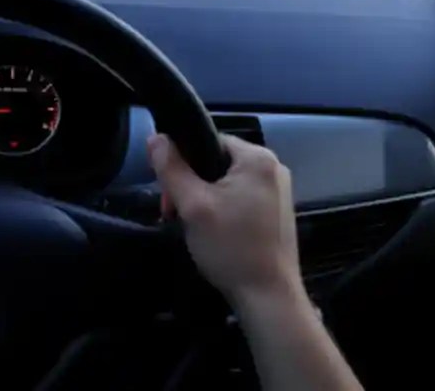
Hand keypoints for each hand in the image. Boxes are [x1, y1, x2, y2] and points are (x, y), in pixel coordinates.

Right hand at [149, 133, 301, 308]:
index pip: (208, 140)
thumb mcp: (192, 205)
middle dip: (191, 185)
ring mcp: (278, 192)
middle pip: (216, 162)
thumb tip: (155, 137)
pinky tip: (213, 232)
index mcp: (258, 158)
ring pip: (226, 183)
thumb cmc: (231, 247)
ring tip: (193, 226)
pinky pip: (240, 198)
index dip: (182, 162)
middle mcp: (274, 168)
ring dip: (203, 200)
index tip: (169, 193)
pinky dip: (222, 210)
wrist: (268, 297)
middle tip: (176, 214)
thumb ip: (171, 168)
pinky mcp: (277, 213)